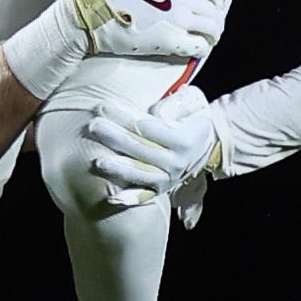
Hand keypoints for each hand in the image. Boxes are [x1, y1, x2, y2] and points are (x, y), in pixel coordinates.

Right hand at [67, 0, 226, 63]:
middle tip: (212, 29)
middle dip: (216, 21)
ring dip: (212, 36)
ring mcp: (177, 20)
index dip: (216, 2)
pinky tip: (198, 50)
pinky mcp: (169, 41)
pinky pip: (198, 46)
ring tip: (208, 41)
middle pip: (214, 12)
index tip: (215, 9)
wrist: (88, 10)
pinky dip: (202, 49)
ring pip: (211, 29)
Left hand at [85, 83, 239, 225]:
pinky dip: (129, 198)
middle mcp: (177, 163)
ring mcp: (169, 178)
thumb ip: (174, 105)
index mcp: (185, 140)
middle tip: (93, 125)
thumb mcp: (191, 102)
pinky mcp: (160, 189)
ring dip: (118, 169)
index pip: (149, 127)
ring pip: (140, 174)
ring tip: (97, 162)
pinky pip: (144, 196)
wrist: (207, 142)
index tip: (106, 105)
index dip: (126, 117)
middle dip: (115, 137)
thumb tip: (155, 113)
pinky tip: (112, 199)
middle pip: (141, 149)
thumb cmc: (192, 116)